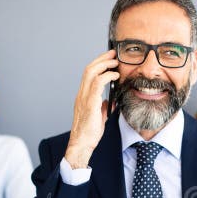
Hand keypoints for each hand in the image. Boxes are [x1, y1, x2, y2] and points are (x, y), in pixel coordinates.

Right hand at [64, 49, 119, 167]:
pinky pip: (97, 83)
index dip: (98, 64)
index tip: (109, 58)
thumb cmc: (89, 133)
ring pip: (91, 72)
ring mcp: (84, 97)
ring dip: (104, 64)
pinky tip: (114, 75)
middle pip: (89, 68)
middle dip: (102, 58)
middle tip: (113, 54)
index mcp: (83, 96)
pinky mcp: (89, 103)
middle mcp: (81, 94)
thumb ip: (103, 107)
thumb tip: (110, 102)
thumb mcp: (99, 116)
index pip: (89, 74)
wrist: (82, 143)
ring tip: (115, 62)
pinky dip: (106, 76)